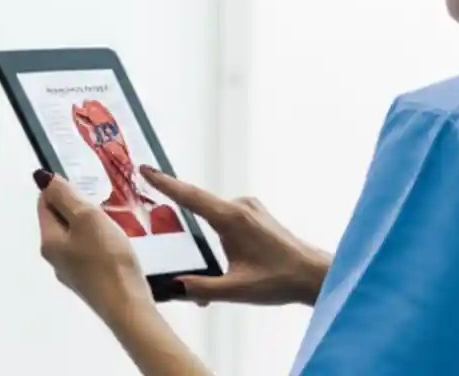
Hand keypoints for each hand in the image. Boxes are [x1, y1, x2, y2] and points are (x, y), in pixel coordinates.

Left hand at [34, 170, 153, 323]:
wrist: (127, 305)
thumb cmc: (107, 260)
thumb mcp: (87, 218)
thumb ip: (66, 196)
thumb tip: (42, 178)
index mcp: (49, 241)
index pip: (44, 203)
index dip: (60, 187)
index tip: (85, 181)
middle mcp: (56, 257)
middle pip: (60, 220)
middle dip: (78, 204)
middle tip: (103, 197)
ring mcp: (73, 271)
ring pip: (76, 236)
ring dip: (91, 222)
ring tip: (114, 216)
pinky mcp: (90, 280)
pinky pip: (90, 251)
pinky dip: (100, 240)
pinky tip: (118, 241)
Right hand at [140, 166, 331, 306]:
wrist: (313, 274)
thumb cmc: (278, 280)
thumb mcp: (235, 290)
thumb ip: (200, 287)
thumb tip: (172, 287)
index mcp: (232, 218)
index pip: (190, 196)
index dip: (165, 183)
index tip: (145, 169)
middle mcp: (240, 206)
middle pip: (198, 203)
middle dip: (176, 208)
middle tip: (152, 214)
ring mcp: (249, 207)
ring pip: (213, 213)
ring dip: (200, 229)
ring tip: (196, 252)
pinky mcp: (256, 213)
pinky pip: (226, 217)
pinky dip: (215, 230)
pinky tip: (219, 253)